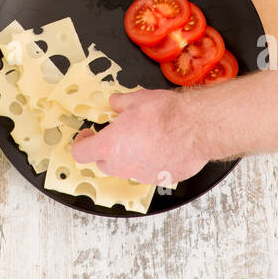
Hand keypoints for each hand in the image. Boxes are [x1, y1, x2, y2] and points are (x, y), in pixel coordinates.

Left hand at [71, 89, 208, 185]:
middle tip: (114, 135)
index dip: (81, 143)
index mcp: (110, 146)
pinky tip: (160, 147)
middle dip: (105, 150)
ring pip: (126, 169)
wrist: (196, 129)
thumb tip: (115, 102)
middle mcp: (123, 165)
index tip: (87, 135)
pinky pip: (148, 172)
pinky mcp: (161, 179)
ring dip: (128, 156)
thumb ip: (120, 103)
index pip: (81, 153)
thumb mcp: (137, 99)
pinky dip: (149, 162)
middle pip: (103, 163)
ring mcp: (142, 175)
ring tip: (141, 138)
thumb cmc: (167, 114)